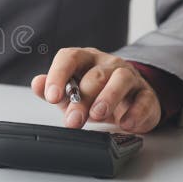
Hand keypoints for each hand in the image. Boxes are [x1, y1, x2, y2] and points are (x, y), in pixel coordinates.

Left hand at [31, 47, 160, 133]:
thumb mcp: (70, 92)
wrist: (129, 100)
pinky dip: (135, 112)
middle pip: (94, 75)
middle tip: (73, 120)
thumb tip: (37, 84)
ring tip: (98, 115)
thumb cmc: (95, 94)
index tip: (52, 96)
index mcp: (85, 60)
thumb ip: (52, 88)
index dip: (58, 75)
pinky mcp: (146, 94)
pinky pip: (144, 99)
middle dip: (82, 99)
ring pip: (121, 80)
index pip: (69, 57)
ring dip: (108, 98)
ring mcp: (129, 77)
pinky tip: (125, 123)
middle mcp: (107, 64)